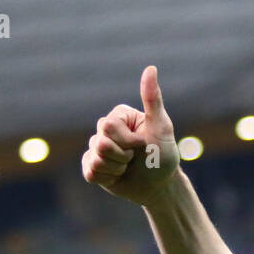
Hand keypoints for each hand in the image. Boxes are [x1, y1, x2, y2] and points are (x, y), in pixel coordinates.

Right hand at [81, 65, 179, 205]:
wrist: (160, 186)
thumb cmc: (163, 156)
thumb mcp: (162, 128)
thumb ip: (153, 99)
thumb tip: (151, 68)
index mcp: (119, 116)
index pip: (109, 126)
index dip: (128, 141)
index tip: (143, 145)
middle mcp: (106, 129)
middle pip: (99, 143)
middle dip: (122, 156)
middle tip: (134, 158)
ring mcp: (97, 148)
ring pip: (95, 160)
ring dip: (116, 169)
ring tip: (127, 168)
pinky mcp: (92, 166)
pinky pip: (90, 172)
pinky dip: (108, 178)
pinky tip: (118, 177)